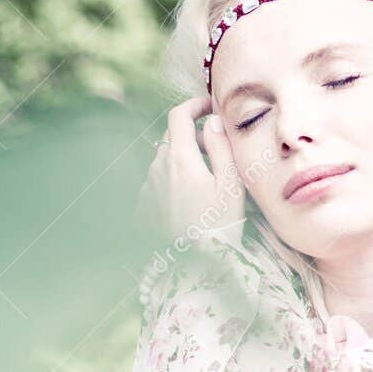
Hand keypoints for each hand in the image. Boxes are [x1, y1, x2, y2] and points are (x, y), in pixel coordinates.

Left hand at [138, 95, 244, 241]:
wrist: (194, 266)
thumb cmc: (218, 225)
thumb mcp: (230, 185)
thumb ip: (221, 147)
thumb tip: (213, 121)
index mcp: (180, 158)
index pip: (178, 115)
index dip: (194, 105)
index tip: (209, 107)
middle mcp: (157, 168)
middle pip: (171, 138)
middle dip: (192, 136)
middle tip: (215, 150)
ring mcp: (147, 187)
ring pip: (164, 161)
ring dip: (182, 161)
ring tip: (205, 182)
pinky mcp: (143, 206)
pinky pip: (156, 183)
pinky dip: (172, 181)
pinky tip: (189, 200)